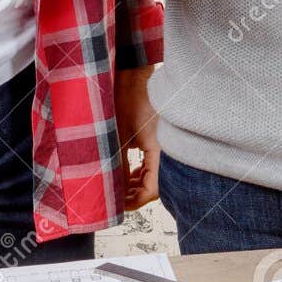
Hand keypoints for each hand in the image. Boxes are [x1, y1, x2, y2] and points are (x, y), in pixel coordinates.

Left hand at [115, 66, 158, 209]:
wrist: (135, 75)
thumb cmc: (127, 100)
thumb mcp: (118, 137)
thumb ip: (118, 166)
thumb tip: (114, 190)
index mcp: (160, 151)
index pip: (152, 189)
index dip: (135, 202)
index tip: (118, 206)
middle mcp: (167, 150)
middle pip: (156, 185)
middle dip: (136, 195)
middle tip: (117, 200)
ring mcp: (165, 144)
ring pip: (156, 175)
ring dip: (139, 183)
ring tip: (120, 187)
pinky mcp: (161, 138)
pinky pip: (155, 163)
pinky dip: (143, 171)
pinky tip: (131, 172)